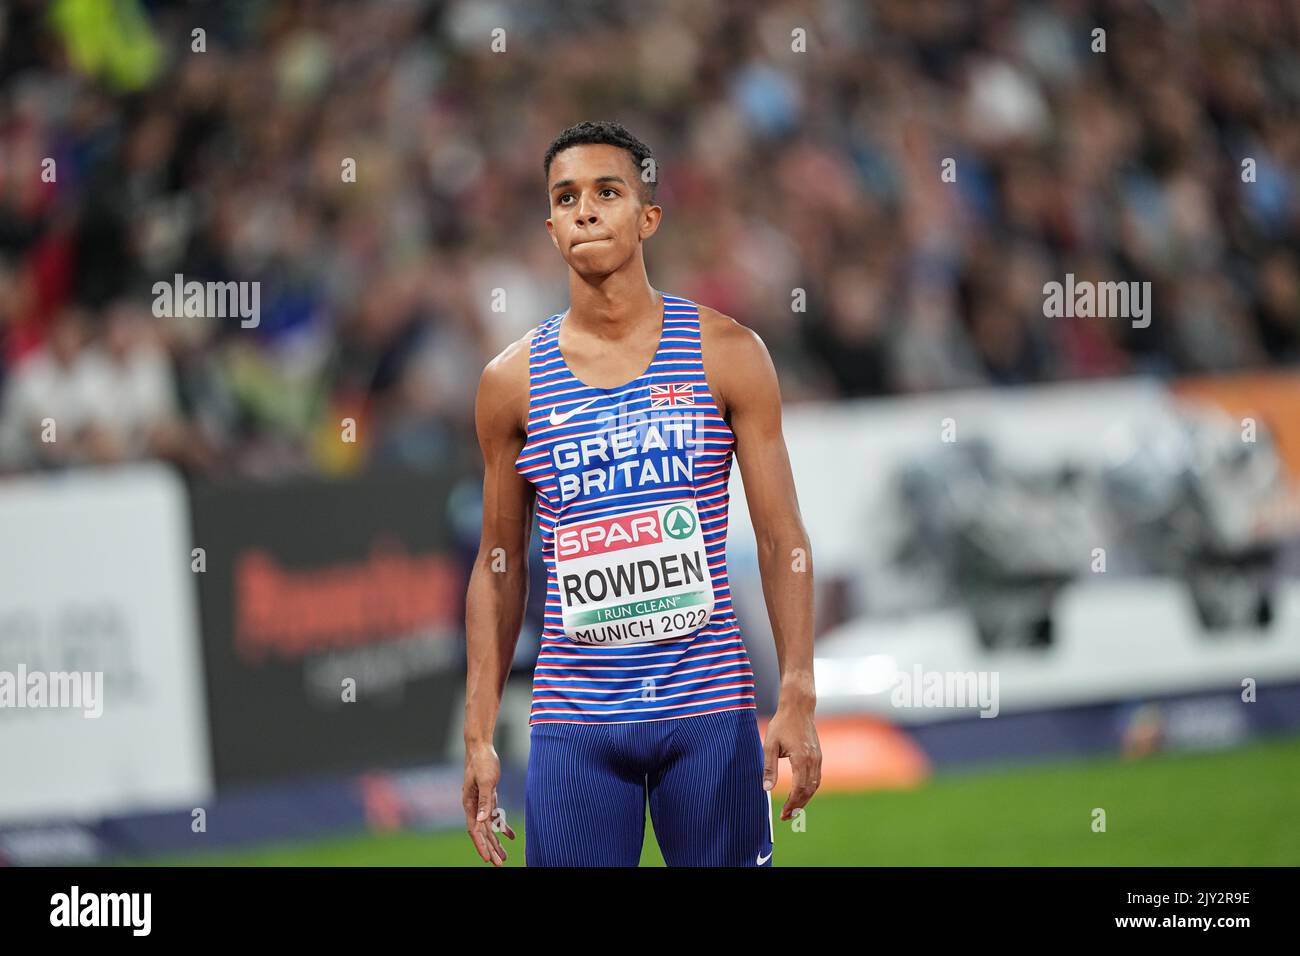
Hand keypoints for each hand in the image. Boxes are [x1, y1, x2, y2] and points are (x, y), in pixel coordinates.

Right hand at [462, 743, 515, 864]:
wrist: (480, 747)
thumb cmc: (482, 762)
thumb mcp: (485, 781)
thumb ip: (484, 801)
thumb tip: (481, 820)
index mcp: (469, 804)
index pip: (475, 830)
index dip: (481, 846)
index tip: (487, 859)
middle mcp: (473, 806)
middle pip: (482, 833)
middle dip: (490, 849)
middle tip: (499, 864)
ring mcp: (480, 803)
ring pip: (489, 827)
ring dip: (496, 842)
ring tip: (504, 857)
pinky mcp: (488, 797)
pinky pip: (495, 816)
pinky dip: (502, 827)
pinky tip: (511, 836)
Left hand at [762, 705, 821, 821]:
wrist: (798, 707)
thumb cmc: (782, 724)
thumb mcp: (770, 745)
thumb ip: (769, 767)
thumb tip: (766, 788)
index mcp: (801, 759)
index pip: (799, 789)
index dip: (791, 804)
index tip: (783, 814)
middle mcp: (813, 761)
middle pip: (808, 791)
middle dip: (798, 806)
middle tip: (786, 816)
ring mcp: (818, 758)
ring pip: (815, 785)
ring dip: (804, 799)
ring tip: (793, 808)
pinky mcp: (818, 755)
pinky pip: (817, 777)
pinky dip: (810, 789)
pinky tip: (801, 793)